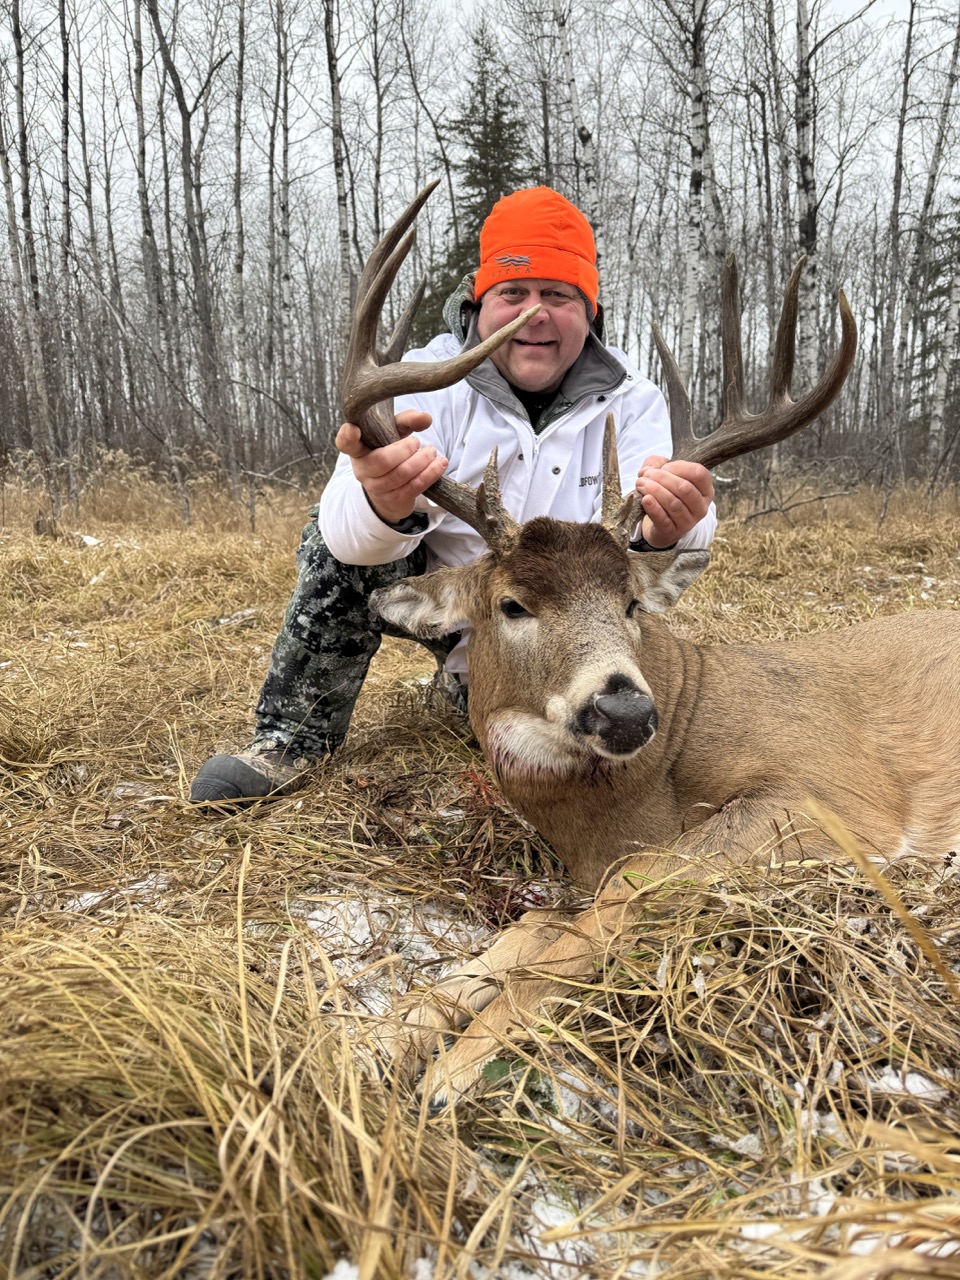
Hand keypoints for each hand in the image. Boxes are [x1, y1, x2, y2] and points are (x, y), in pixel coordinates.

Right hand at [336, 409, 446, 524]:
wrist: (388, 490)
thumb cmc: (389, 452)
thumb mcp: (393, 433)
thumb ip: (406, 421)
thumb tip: (426, 417)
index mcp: (357, 450)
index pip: (345, 443)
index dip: (347, 437)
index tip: (352, 428)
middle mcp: (363, 470)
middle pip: (383, 461)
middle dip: (405, 450)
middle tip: (417, 442)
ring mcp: (377, 487)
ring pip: (401, 474)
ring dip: (421, 461)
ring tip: (431, 452)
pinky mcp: (394, 499)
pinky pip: (415, 486)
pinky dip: (430, 473)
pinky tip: (440, 464)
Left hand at [635, 456, 713, 547]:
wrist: (662, 525)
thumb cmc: (667, 494)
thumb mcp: (665, 475)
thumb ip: (657, 464)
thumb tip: (648, 469)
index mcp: (705, 489)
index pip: (698, 474)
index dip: (679, 467)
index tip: (663, 467)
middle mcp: (701, 506)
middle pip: (685, 488)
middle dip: (663, 478)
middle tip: (646, 476)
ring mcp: (689, 521)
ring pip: (674, 503)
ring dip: (655, 491)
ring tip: (641, 484)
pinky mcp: (673, 532)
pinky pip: (664, 519)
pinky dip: (653, 508)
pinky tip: (645, 499)